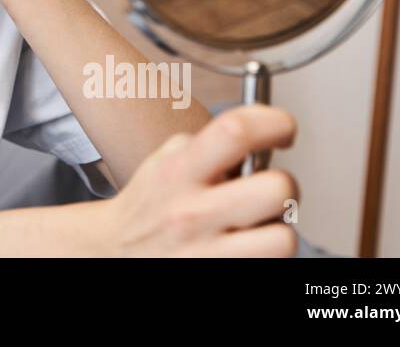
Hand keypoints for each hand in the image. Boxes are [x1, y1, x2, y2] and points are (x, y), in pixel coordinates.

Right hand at [92, 104, 300, 256]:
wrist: (115, 251)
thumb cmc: (149, 205)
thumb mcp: (166, 159)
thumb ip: (209, 144)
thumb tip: (260, 135)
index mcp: (179, 171)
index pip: (236, 131)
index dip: (274, 123)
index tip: (282, 130)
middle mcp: (193, 212)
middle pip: (277, 188)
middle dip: (284, 184)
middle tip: (269, 187)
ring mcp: (207, 253)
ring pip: (283, 238)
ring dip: (278, 229)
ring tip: (258, 224)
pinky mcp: (220, 277)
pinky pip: (269, 264)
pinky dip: (264, 253)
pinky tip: (244, 245)